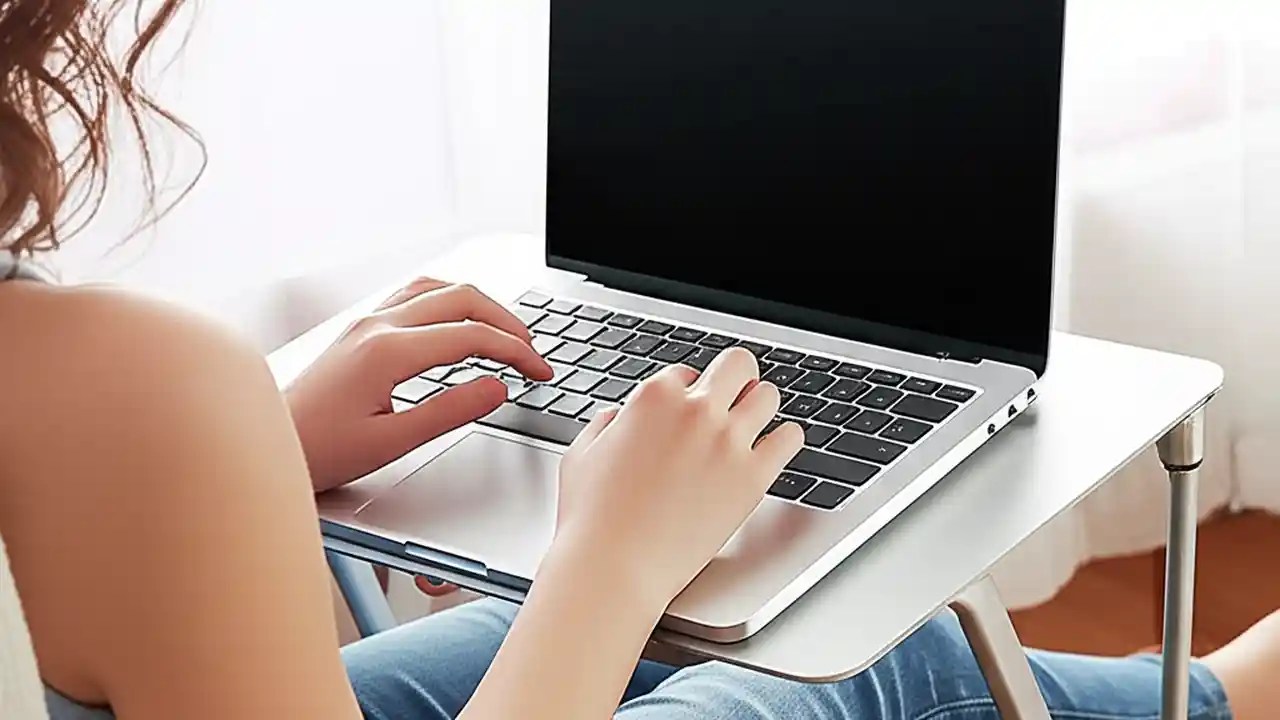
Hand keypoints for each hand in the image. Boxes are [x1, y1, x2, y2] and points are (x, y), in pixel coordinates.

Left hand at [286, 278, 552, 492]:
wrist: (271, 442)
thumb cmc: (320, 449)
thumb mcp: (392, 442)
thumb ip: (450, 412)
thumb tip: (496, 389)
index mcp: (388, 352)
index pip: (472, 336)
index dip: (515, 352)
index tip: (540, 372)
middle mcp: (378, 326)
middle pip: (463, 300)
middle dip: (508, 322)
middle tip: (533, 353)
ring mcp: (368, 321)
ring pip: (440, 289)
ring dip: (481, 306)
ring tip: (506, 334)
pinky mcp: (363, 328)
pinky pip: (417, 294)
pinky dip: (452, 301)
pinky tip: (462, 320)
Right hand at [552, 348, 803, 610]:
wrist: (615, 567)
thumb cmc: (593, 518)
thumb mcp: (581, 454)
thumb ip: (604, 425)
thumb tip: (618, 418)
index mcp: (655, 398)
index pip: (687, 373)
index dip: (687, 394)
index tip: (686, 414)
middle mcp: (696, 411)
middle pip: (737, 365)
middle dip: (734, 379)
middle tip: (733, 398)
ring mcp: (728, 442)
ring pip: (769, 395)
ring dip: (760, 406)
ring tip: (751, 427)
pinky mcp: (753, 477)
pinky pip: (790, 438)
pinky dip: (784, 440)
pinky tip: (772, 450)